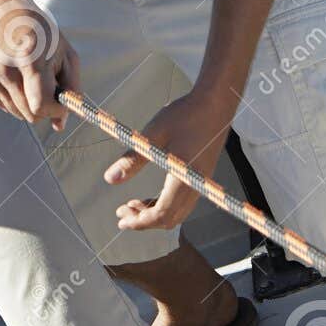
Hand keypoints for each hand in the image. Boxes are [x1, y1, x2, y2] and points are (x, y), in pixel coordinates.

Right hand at [0, 0, 75, 129]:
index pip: (41, 105)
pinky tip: (13, 75)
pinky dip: (12, 97)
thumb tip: (60, 126)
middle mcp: (4, 68)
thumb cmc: (39, 32)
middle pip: (29, 114)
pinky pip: (2, 105)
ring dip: (27, 103)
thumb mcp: (65, 53)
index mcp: (30, 58)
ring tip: (28, 77)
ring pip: (16, 113)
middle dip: (43, 109)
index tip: (61, 102)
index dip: (55, 110)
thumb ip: (70, 89)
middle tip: (47, 87)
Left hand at [107, 86, 235, 231]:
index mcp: (183, 178)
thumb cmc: (186, 115)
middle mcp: (195, 186)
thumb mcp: (153, 136)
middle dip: (144, 221)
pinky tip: (151, 197)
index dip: (140, 222)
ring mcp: (200, 182)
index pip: (161, 214)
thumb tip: (109, 179)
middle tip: (122, 213)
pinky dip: (165, 205)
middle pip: (170, 219)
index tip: (121, 220)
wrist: (215, 103)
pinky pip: (183, 202)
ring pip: (177, 212)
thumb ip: (132, 160)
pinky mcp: (201, 176)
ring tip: (132, 205)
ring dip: (154, 214)